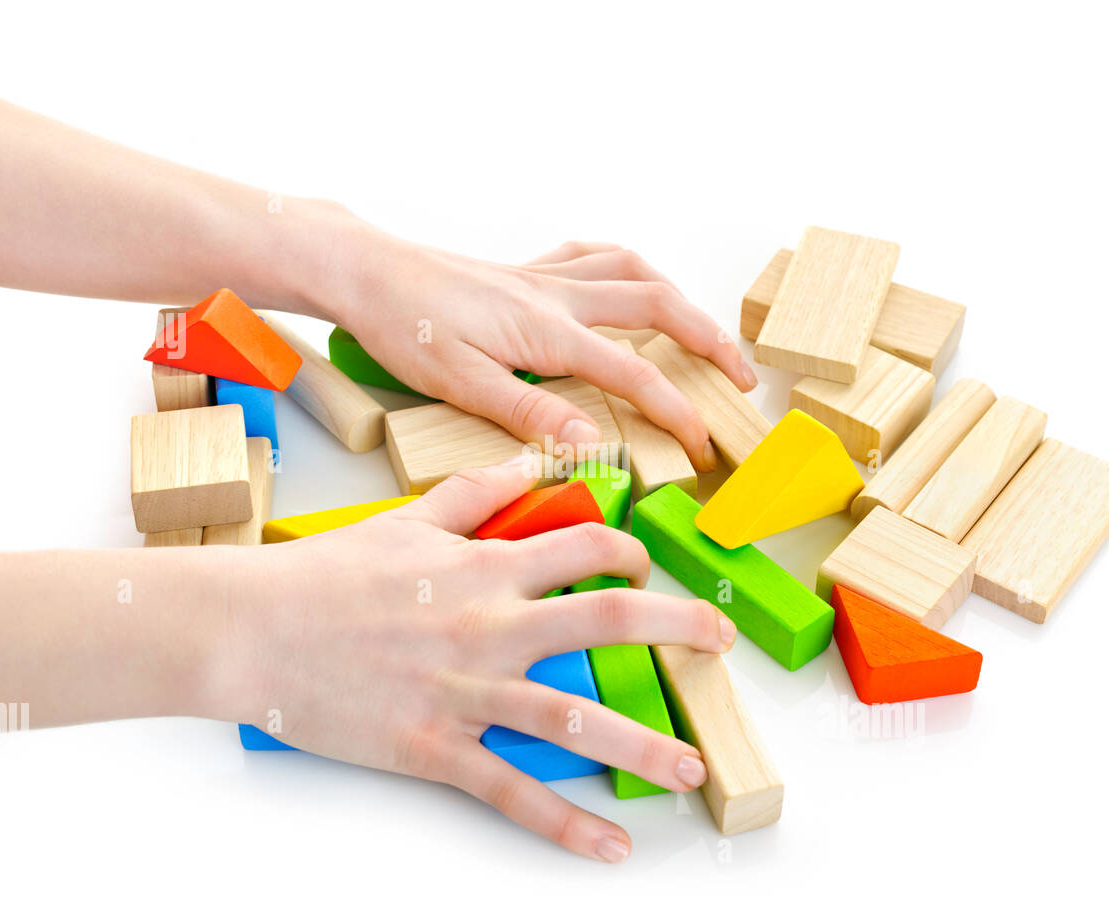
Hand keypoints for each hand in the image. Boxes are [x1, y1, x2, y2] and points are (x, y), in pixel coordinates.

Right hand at [223, 456, 736, 861]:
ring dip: (641, 744)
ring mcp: (465, 692)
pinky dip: (564, 823)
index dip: (627, 553)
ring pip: (572, 719)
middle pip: (603, 621)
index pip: (583, 549)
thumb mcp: (405, 519)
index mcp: (483, 569)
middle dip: (674, 629)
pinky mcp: (435, 748)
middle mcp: (488, 627)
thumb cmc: (324, 575)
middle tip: (720, 643)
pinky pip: (511, 791)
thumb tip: (526, 457)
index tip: (645, 568)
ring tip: (691, 766)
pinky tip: (609, 845)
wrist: (252, 630)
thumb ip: (475, 492)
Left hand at [321, 222, 757, 470]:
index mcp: (548, 331)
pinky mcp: (527, 269)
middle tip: (740, 380)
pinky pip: (595, 255)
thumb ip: (532, 416)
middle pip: (659, 306)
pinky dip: (627, 266)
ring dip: (680, 298)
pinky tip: (630, 282)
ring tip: (704, 331)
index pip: (635, 373)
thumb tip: (593, 446)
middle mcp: (558, 296)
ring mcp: (545, 276)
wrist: (368, 272)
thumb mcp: (462, 384)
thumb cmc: (405, 326)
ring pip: (635, 271)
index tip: (704, 443)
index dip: (678, 410)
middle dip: (711, 343)